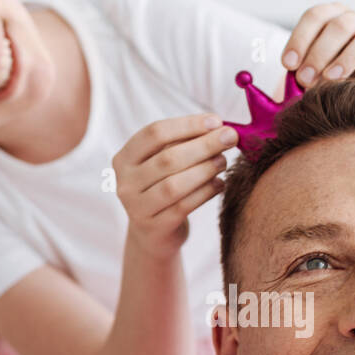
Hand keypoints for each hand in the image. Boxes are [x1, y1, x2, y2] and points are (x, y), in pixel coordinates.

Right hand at [112, 113, 236, 259]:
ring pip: (174, 185)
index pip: (155, 133)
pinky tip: (220, 184)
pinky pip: (183, 207)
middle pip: (167, 158)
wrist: (153, 234)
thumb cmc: (162, 187)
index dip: (188, 125)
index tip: (216, 121)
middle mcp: (125, 182)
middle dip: (203, 145)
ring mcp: (137, 207)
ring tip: (223, 161)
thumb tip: (218, 126)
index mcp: (125, 158)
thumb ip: (183, 143)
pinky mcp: (154, 227)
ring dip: (205, 169)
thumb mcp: (163, 163)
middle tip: (230, 137)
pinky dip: (205, 193)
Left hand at [281, 3, 354, 88]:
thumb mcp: (309, 75)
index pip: (315, 16)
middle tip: (304, 79)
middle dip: (318, 53)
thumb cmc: (327, 83)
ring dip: (346, 58)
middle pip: (338, 26)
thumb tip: (285, 84)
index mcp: (331, 17)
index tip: (288, 64)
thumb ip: (299, 73)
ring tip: (332, 79)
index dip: (300, 38)